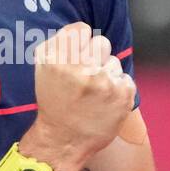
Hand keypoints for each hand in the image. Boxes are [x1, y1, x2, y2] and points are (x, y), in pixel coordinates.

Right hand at [22, 22, 135, 170]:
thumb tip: (80, 31)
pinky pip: (126, 78)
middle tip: (86, 76)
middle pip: (101, 42)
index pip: (81, 29)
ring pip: (114, 61)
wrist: (63, 141)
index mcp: (57, 60)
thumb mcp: (43, 69)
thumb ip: (59, 44)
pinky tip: (105, 102)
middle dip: (95, 57)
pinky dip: (118, 90)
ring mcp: (104, 82)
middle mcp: (80, 68)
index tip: (78, 55)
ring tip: (94, 93)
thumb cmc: (54, 104)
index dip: (80, 42)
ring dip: (106, 74)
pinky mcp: (122, 95)